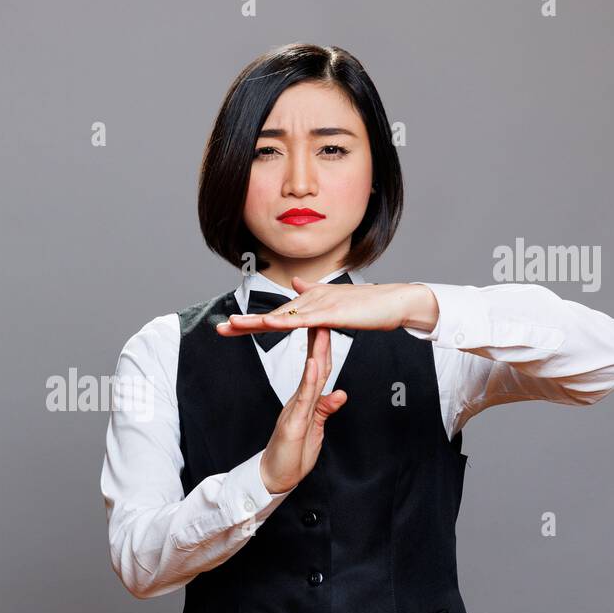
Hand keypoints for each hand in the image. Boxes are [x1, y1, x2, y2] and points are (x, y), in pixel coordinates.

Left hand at [216, 277, 422, 337]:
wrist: (394, 302)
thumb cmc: (369, 304)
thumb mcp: (335, 301)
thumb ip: (313, 294)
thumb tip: (296, 284)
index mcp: (309, 302)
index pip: (275, 315)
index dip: (251, 322)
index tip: (228, 328)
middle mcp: (310, 300)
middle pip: (271, 314)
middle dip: (244, 322)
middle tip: (219, 328)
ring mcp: (320, 305)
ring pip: (282, 315)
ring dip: (257, 320)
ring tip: (233, 324)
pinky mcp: (331, 313)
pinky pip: (303, 319)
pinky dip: (284, 321)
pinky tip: (267, 324)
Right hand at [258, 324, 347, 493]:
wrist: (274, 478)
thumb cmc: (291, 456)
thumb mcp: (314, 430)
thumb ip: (325, 410)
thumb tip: (340, 393)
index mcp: (305, 401)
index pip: (318, 368)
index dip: (325, 345)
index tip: (329, 323)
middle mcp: (299, 400)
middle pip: (314, 364)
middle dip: (320, 338)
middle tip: (324, 311)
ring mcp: (295, 410)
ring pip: (309, 376)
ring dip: (316, 350)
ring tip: (321, 327)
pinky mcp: (293, 423)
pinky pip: (304, 398)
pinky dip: (310, 379)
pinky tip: (314, 363)